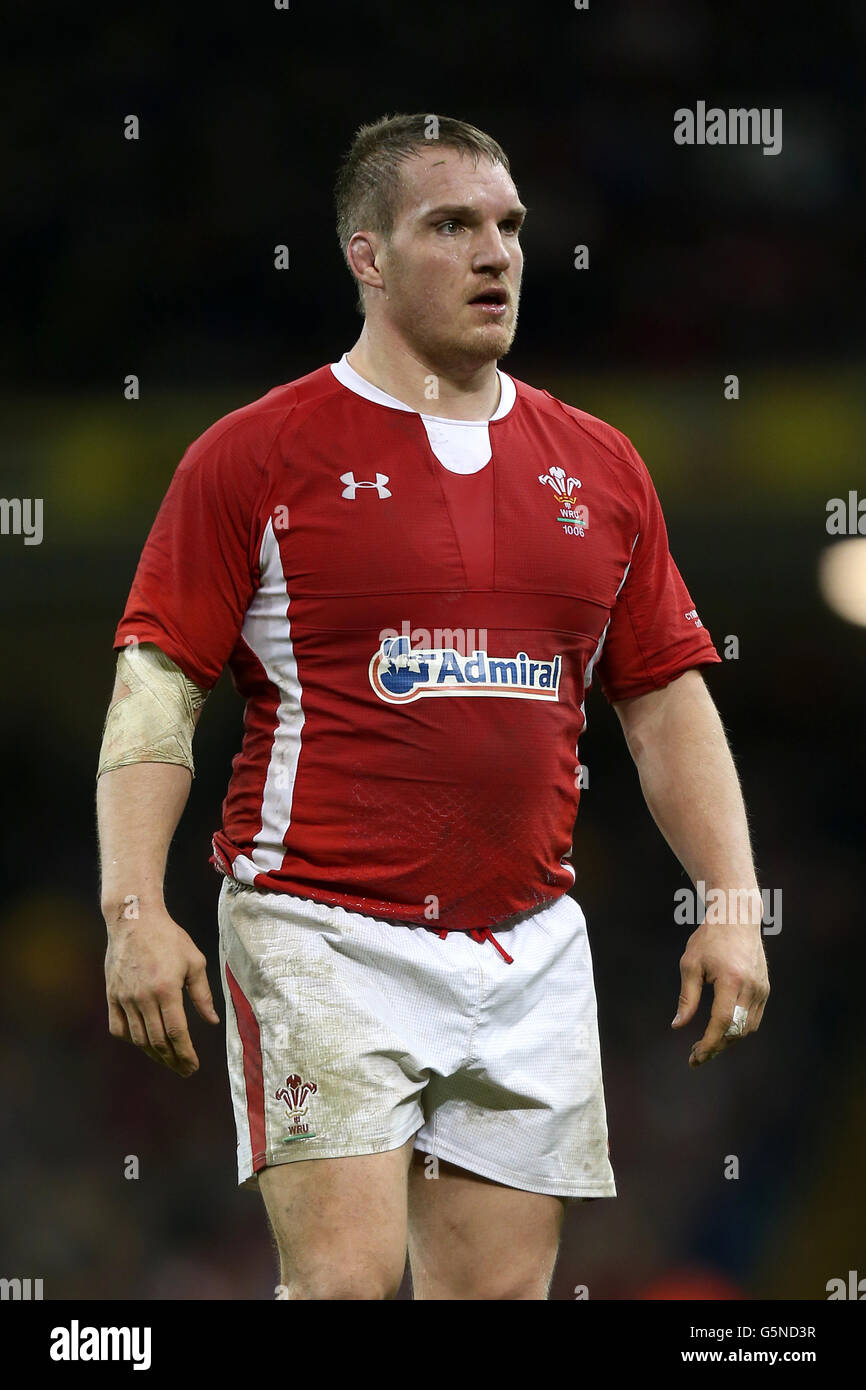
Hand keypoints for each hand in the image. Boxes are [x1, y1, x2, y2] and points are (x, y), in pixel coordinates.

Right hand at [105, 909, 219, 1076]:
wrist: (134, 920)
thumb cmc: (169, 938)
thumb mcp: (194, 962)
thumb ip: (202, 995)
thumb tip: (212, 1021)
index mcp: (167, 990)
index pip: (176, 1033)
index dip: (186, 1053)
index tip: (193, 1066)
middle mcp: (143, 998)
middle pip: (157, 1041)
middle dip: (173, 1060)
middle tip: (184, 1069)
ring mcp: (124, 998)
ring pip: (138, 1039)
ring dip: (154, 1054)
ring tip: (168, 1060)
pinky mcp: (112, 995)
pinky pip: (118, 1028)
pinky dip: (131, 1040)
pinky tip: (143, 1043)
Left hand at [671, 915, 769, 1067]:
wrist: (737, 918)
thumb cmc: (709, 939)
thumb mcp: (690, 964)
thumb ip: (687, 997)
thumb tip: (677, 1026)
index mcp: (731, 979)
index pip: (722, 1021)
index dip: (709, 1042)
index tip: (696, 1056)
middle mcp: (751, 987)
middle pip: (736, 1030)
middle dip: (716, 1047)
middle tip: (696, 1057)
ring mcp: (762, 989)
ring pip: (747, 1028)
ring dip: (728, 1041)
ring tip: (706, 1046)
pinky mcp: (765, 989)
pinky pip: (754, 1018)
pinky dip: (739, 1030)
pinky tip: (722, 1032)